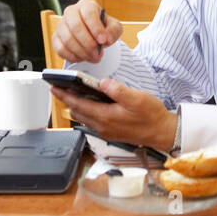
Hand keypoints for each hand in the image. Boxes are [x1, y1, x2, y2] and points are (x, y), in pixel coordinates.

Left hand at [51, 78, 176, 150]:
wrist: (162, 133)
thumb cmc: (151, 116)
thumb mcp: (137, 99)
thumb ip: (118, 90)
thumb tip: (102, 82)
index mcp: (105, 116)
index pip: (78, 105)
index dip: (64, 95)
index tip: (54, 87)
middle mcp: (102, 126)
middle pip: (76, 112)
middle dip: (67, 100)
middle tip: (60, 88)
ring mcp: (105, 131)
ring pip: (83, 118)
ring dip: (75, 107)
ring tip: (73, 94)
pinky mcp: (110, 132)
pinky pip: (91, 122)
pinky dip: (86, 112)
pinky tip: (91, 104)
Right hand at [52, 0, 121, 62]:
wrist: (94, 36)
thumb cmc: (103, 28)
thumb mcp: (114, 27)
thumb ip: (113, 31)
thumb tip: (106, 39)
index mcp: (86, 5)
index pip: (88, 13)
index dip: (96, 28)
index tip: (103, 40)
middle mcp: (71, 12)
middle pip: (75, 26)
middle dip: (88, 43)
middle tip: (97, 54)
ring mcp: (61, 25)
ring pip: (67, 39)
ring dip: (82, 52)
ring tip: (93, 57)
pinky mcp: (56, 38)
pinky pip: (60, 49)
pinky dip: (72, 56)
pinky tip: (82, 57)